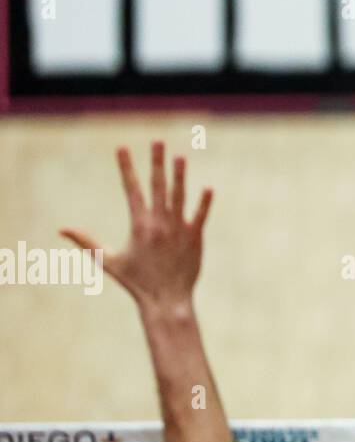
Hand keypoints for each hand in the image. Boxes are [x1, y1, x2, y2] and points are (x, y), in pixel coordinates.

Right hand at [61, 142, 212, 313]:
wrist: (165, 300)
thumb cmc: (136, 282)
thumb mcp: (108, 261)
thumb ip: (86, 242)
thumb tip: (61, 229)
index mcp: (139, 225)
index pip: (131, 189)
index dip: (126, 168)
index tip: (122, 148)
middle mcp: (160, 223)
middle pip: (158, 186)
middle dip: (156, 162)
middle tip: (157, 141)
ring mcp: (179, 229)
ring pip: (180, 196)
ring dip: (180, 176)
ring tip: (180, 156)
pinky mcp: (195, 237)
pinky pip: (200, 216)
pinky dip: (204, 203)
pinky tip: (207, 188)